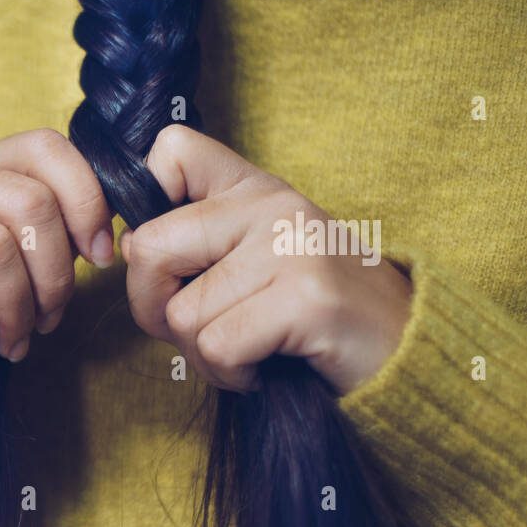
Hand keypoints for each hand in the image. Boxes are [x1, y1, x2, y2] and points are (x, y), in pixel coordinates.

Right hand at [0, 127, 111, 526]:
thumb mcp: (19, 266)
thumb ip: (54, 234)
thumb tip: (107, 234)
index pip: (43, 147)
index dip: (86, 202)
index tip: (98, 260)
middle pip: (28, 202)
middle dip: (54, 274)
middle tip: (49, 321)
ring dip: (16, 307)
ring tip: (15, 339)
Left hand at [119, 125, 413, 395]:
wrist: (403, 349)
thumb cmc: (311, 311)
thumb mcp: (257, 256)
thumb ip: (198, 240)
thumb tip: (124, 249)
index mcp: (251, 188)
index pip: (169, 151)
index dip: (144, 210)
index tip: (170, 260)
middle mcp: (270, 205)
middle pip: (148, 249)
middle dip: (153, 308)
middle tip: (197, 331)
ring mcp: (290, 248)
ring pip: (182, 314)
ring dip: (202, 355)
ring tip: (248, 352)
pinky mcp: (306, 299)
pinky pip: (218, 347)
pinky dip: (230, 374)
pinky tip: (263, 368)